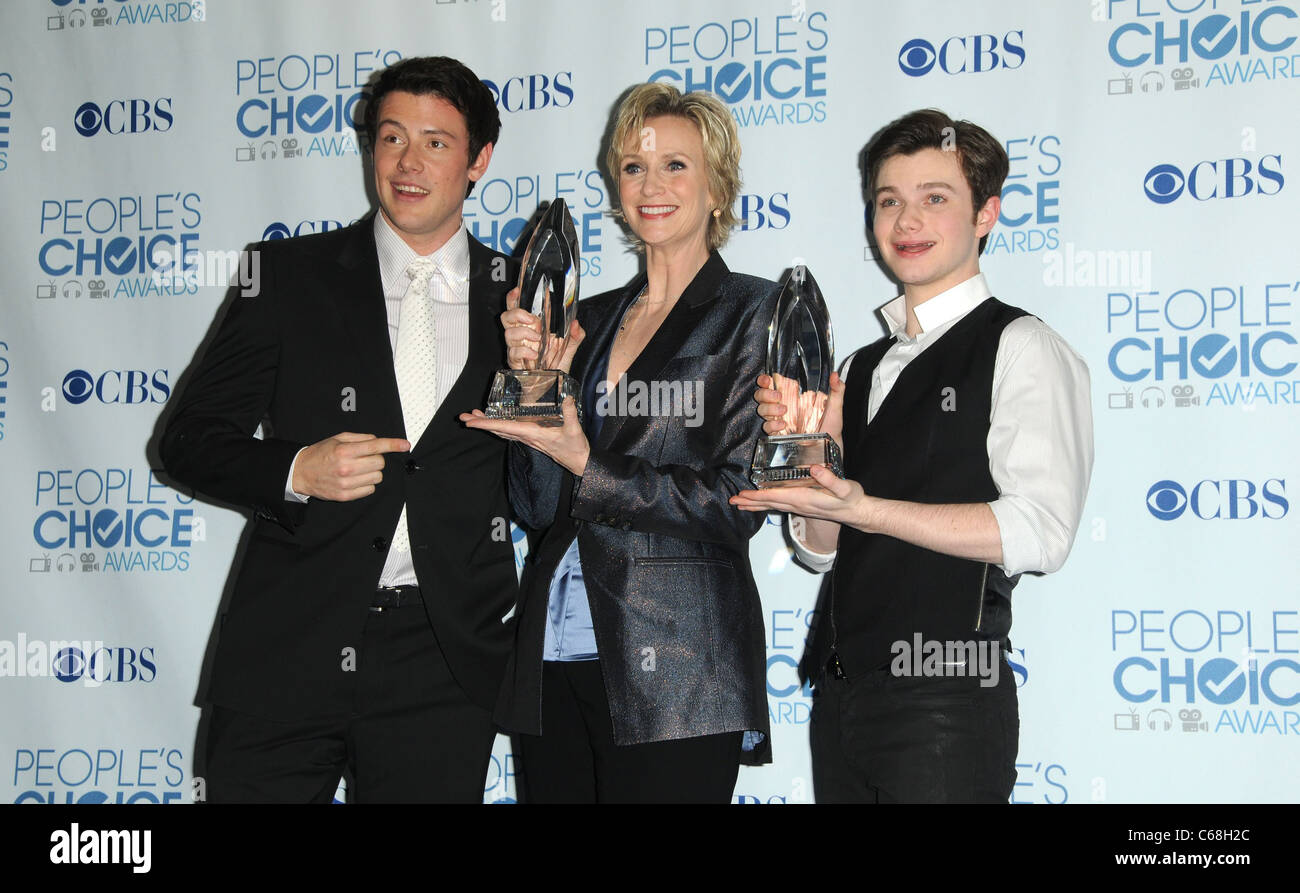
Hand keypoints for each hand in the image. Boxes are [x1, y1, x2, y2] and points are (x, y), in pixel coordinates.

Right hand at [292, 432, 409, 500]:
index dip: (393, 444)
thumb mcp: (337, 439)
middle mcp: (346, 467)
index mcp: (344, 451)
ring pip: (377, 478)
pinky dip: (366, 485)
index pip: (375, 446)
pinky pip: (369, 490)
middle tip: (363, 458)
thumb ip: (360, 438)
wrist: (300, 472)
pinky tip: (355, 480)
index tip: (405, 445)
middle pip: (380, 463)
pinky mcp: (344, 496)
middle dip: (376, 459)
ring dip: (372, 472)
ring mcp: (346, 483)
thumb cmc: (320, 454)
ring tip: (358, 469)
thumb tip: (378, 441)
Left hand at [460, 397, 589, 476]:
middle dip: (480, 423)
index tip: (471, 421)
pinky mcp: (531, 438)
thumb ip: (569, 413)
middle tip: (463, 417)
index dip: (486, 424)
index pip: (504, 428)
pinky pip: (510, 432)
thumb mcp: (574, 430)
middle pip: (497, 430)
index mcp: (532, 433)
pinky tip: (494, 422)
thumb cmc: (575, 448)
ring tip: (473, 416)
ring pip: (502, 431)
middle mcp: (526, 436)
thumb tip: (565, 397)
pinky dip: (498, 426)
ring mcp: (527, 438)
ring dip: (486, 424)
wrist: (579, 462)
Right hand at [502, 286, 585, 372]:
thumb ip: (575, 334)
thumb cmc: (557, 365)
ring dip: (523, 333)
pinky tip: (534, 354)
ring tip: (537, 339)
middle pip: (506, 317)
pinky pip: (513, 352)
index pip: (517, 308)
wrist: (553, 385)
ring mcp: (517, 348)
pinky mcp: (515, 361)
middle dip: (516, 314)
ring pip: (509, 333)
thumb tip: (575, 324)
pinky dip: (524, 351)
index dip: (513, 298)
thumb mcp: (570, 346)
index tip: (517, 291)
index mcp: (532, 327)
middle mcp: (522, 335)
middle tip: (531, 319)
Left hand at [729, 464, 868, 527]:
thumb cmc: (851, 498)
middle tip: (732, 501)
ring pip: (772, 506)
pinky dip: (766, 504)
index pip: (775, 497)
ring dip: (755, 505)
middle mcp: (799, 505)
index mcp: (805, 498)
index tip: (742, 495)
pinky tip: (760, 503)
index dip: (757, 496)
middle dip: (749, 502)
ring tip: (739, 504)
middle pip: (768, 504)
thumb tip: (814, 469)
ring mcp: (800, 507)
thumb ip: (831, 479)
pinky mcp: (802, 506)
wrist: (857, 511)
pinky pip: (779, 506)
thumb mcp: (845, 488)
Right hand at [753, 371, 845, 447]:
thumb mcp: (835, 405)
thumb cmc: (830, 425)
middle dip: (765, 394)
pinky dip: (772, 425)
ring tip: (784, 410)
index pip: (771, 384)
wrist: (830, 445)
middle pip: (761, 396)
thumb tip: (835, 376)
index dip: (765, 380)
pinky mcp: (778, 434)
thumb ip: (837, 389)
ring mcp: (779, 419)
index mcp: (792, 396)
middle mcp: (782, 406)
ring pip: (762, 410)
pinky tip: (782, 424)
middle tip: (778, 396)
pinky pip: (767, 428)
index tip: (768, 379)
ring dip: (769, 408)